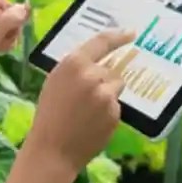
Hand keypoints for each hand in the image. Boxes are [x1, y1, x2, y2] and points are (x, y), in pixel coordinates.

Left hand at [0, 0, 29, 108]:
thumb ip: (8, 21)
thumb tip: (25, 7)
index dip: (6, 9)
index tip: (10, 26)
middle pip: (1, 10)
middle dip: (8, 24)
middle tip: (5, 39)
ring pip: (4, 23)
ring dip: (9, 34)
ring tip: (2, 48)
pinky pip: (2, 34)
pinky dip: (6, 41)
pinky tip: (2, 52)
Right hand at [25, 30, 134, 175]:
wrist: (53, 149)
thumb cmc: (49, 114)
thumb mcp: (56, 81)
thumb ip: (76, 68)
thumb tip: (98, 62)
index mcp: (74, 63)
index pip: (102, 42)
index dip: (118, 36)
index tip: (131, 33)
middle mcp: (93, 75)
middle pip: (110, 70)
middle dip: (103, 80)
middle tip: (85, 98)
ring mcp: (106, 95)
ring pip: (116, 87)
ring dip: (107, 95)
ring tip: (88, 112)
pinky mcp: (115, 113)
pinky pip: (116, 106)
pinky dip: (108, 112)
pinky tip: (92, 123)